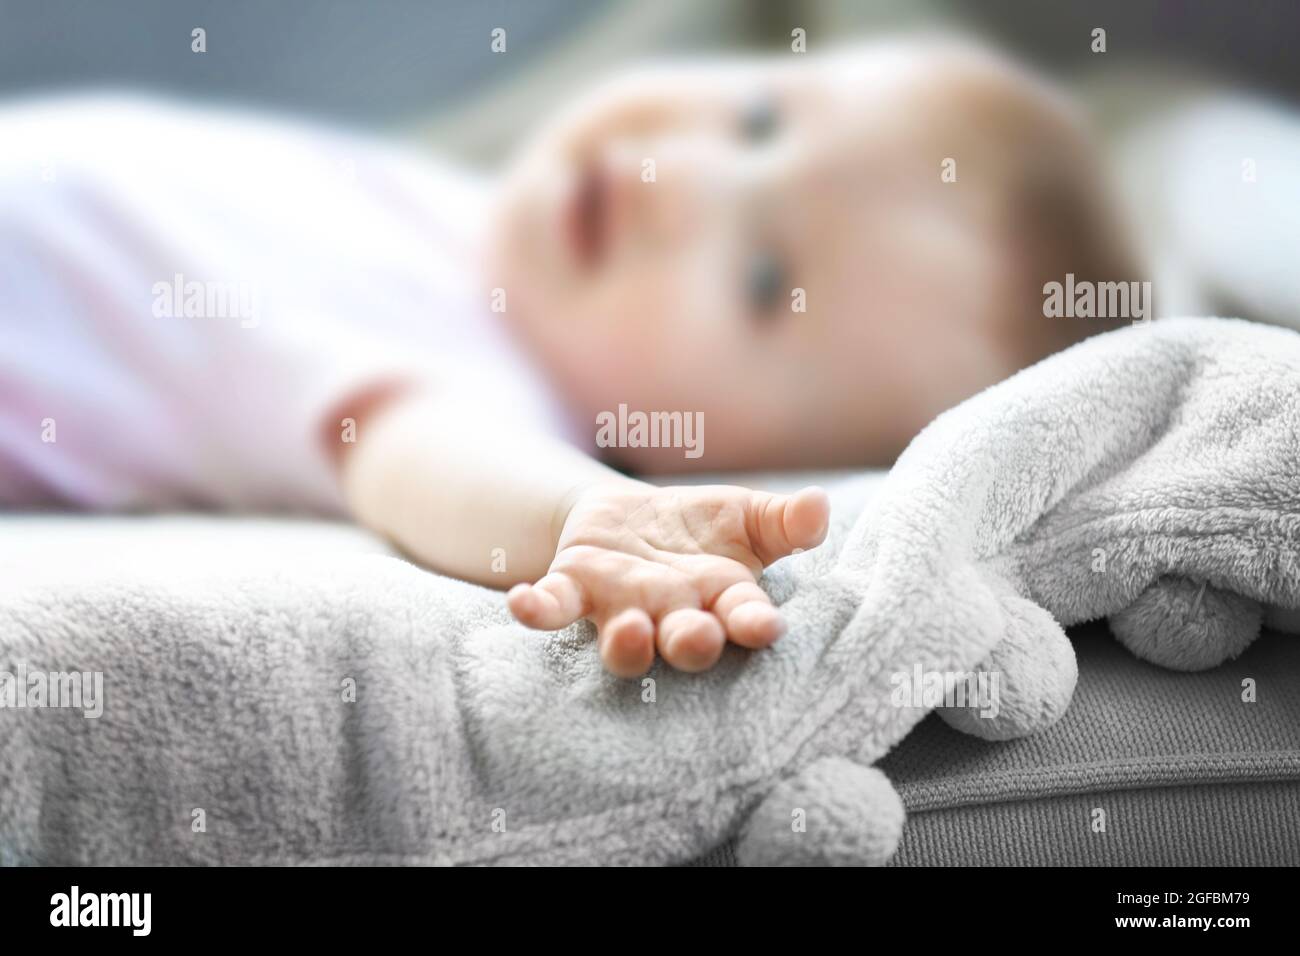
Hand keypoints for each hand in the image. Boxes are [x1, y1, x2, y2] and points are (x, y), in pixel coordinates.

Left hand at [507, 481, 829, 676]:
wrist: (630, 518)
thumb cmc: (701, 529)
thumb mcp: (748, 516)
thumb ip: (786, 519)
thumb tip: (821, 504)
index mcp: (720, 599)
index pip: (742, 618)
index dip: (753, 626)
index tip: (766, 627)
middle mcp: (671, 615)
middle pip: (684, 643)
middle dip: (691, 643)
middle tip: (697, 636)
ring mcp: (621, 607)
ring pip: (623, 644)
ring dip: (626, 644)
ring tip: (630, 630)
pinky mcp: (574, 590)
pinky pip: (552, 608)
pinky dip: (535, 610)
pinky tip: (518, 602)